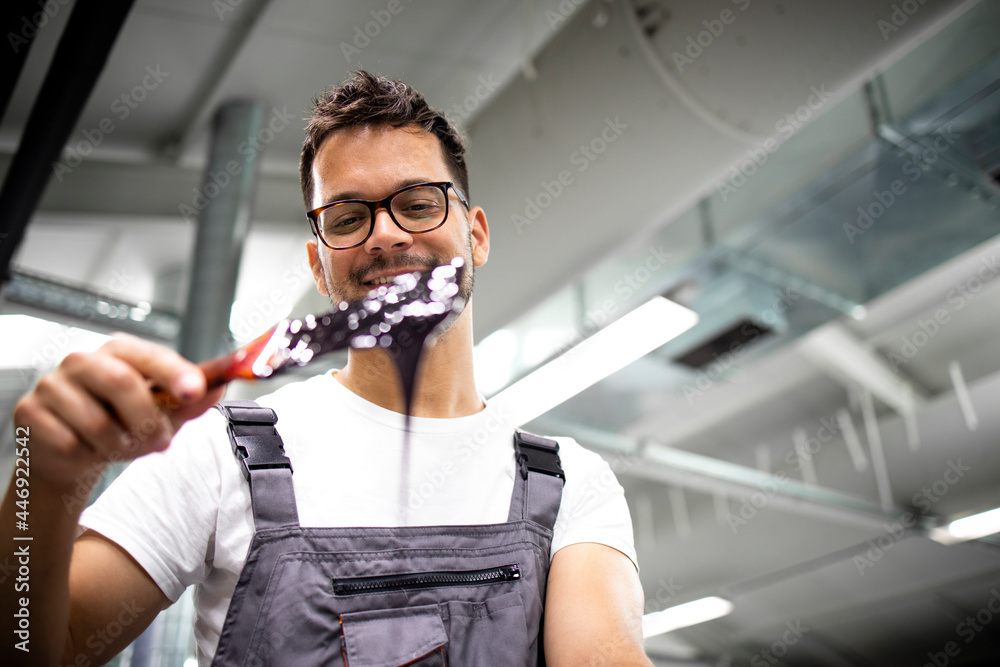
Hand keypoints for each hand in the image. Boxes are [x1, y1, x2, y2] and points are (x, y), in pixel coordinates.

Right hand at [12, 333, 224, 494]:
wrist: (72, 453)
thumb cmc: (119, 424)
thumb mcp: (160, 414)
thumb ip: (188, 402)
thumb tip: (217, 388)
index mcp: (119, 352)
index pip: (149, 354)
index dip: (173, 371)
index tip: (195, 390)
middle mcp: (82, 361)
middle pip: (120, 381)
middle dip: (148, 419)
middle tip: (162, 441)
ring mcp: (52, 385)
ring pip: (96, 421)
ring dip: (120, 445)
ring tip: (123, 448)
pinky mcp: (30, 412)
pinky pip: (69, 442)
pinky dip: (88, 455)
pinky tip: (87, 451)